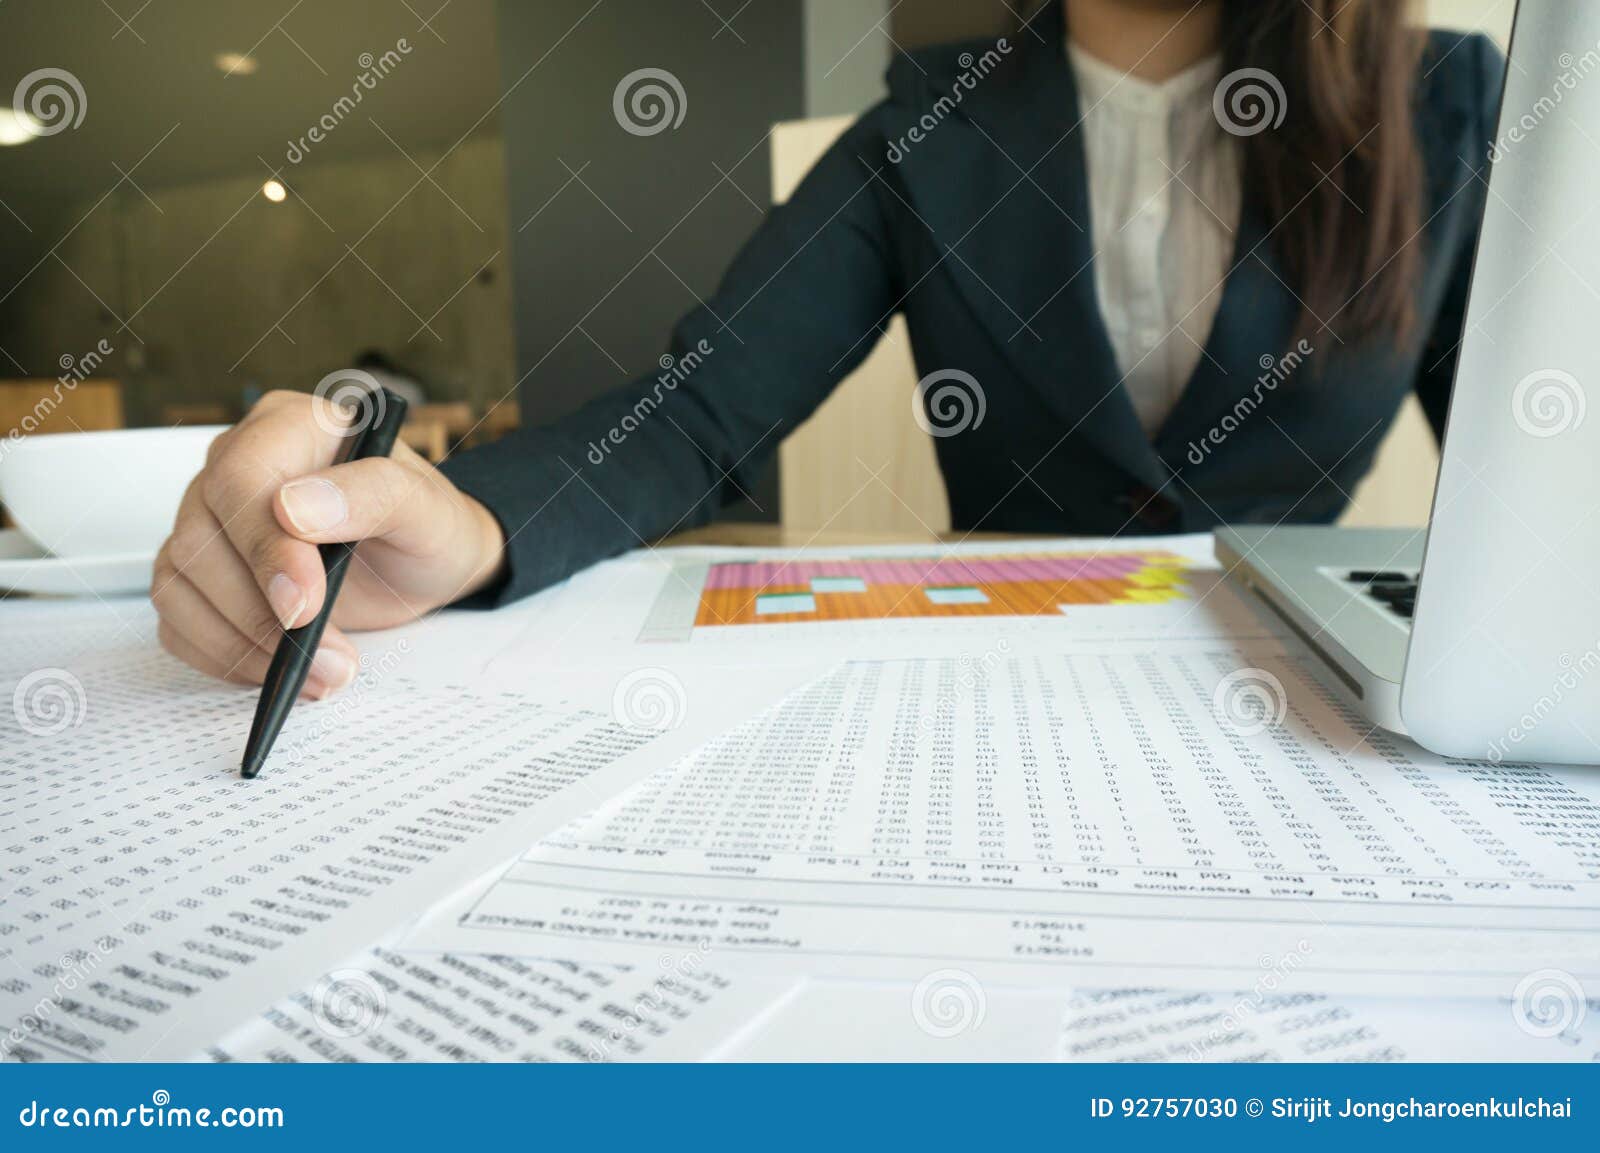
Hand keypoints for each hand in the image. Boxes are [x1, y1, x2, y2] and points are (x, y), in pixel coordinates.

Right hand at [151, 389, 505, 696]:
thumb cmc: (425, 527)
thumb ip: (372, 495)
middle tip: (331, 658)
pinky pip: (179, 620)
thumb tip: (295, 507)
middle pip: (201, 538)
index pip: (240, 477)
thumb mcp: (425, 510)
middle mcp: (236, 466)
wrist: (424, 565)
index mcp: (288, 428)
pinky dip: (223, 656)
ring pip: (181, 583)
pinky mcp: (201, 574)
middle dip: (262, 614)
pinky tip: (280, 668)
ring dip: (245, 645)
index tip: (304, 603)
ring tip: (322, 672)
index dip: (263, 547)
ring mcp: (210, 520)